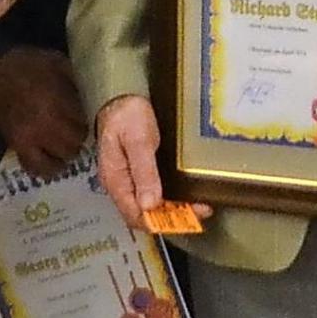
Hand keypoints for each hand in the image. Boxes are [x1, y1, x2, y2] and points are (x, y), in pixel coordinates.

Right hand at [0, 46, 87, 176]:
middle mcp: (45, 125)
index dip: (87, 124)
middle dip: (77, 140)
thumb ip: (76, 85)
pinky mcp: (14, 143)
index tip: (85, 119)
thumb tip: (89, 102)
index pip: (83, 126)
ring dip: (63, 155)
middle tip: (75, 132)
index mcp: (59, 103)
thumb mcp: (59, 64)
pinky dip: (44, 168)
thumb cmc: (27, 63)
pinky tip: (50, 162)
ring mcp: (28, 137)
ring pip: (56, 161)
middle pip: (73, 145)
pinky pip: (32, 166)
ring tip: (63, 147)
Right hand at [93, 94, 206, 229]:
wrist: (122, 94)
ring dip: (174, 210)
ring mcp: (130, 178)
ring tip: (200, 207)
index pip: (134, 215)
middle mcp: (122, 184)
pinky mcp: (140, 170)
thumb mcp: (138, 141)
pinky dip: (171, 197)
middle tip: (201, 212)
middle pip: (144, 213)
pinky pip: (154, 192)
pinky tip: (187, 195)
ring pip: (151, 205)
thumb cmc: (128, 115)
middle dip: (172, 219)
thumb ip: (144, 172)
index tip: (186, 221)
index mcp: (116, 180)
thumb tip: (149, 205)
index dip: (160, 223)